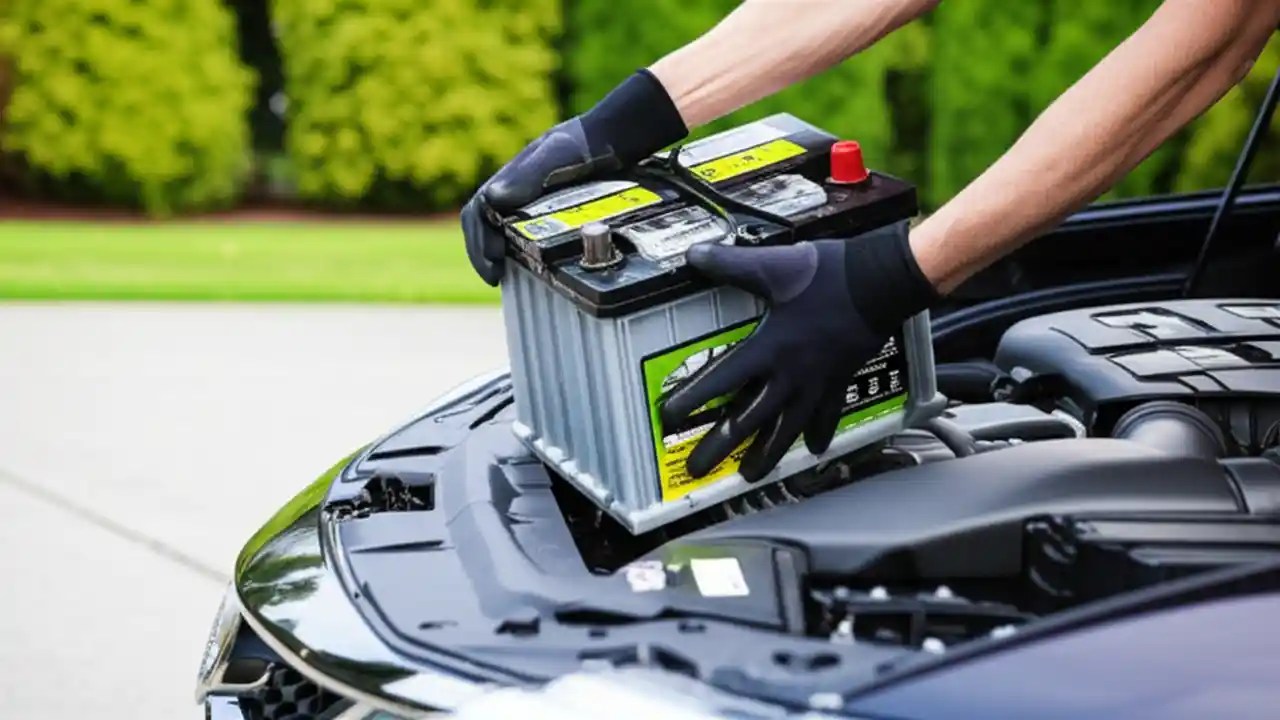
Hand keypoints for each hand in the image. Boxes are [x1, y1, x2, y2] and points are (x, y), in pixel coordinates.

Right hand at [462, 70, 687, 285]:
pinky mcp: (549, 211)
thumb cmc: (583, 144)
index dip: (477, 239)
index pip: (476, 213)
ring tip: (504, 276)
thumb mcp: (556, 156)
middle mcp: (513, 192)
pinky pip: (523, 233)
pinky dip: (518, 251)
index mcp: (507, 181)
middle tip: (494, 277)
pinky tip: (530, 268)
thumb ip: (528, 176)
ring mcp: (530, 202)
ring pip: (500, 230)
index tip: (492, 263)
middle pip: (482, 224)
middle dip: (482, 251)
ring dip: (496, 253)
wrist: (612, 139)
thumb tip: (492, 199)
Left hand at [658, 226, 936, 481]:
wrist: (881, 283)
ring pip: (785, 429)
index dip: (693, 399)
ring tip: (751, 474)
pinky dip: (818, 433)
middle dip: (721, 446)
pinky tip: (812, 450)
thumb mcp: (773, 265)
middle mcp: (789, 375)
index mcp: (769, 349)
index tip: (670, 418)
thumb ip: (730, 263)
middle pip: (749, 420)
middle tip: (699, 468)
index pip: (721, 381)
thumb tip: (694, 255)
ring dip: (766, 453)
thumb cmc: (830, 276)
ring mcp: (816, 383)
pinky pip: (826, 416)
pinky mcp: (839, 381)